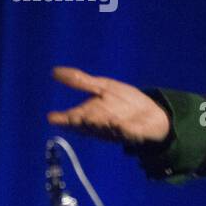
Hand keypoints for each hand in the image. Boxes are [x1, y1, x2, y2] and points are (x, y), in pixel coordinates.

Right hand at [48, 66, 170, 144]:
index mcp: (90, 114)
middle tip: (72, 117)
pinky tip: (118, 123)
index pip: (73, 118)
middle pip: (87, 125)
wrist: (153, 112)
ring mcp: (117, 132)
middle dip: (80, 122)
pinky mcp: (134, 134)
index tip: (52, 117)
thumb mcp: (104, 87)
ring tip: (90, 118)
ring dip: (98, 124)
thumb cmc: (124, 102)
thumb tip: (54, 71)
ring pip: (104, 130)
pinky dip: (122, 129)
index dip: (63, 119)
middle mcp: (100, 126)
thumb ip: (82, 82)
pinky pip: (127, 133)